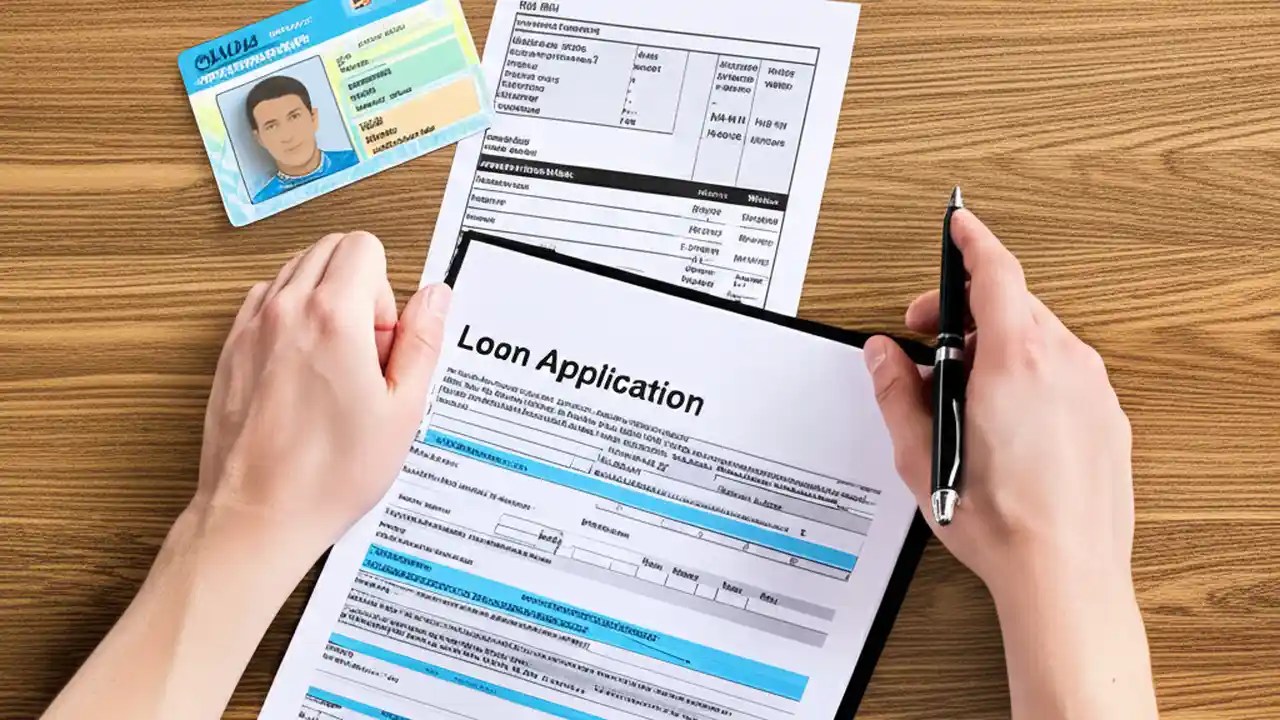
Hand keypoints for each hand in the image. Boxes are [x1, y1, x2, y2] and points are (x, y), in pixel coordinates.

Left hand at [42, 232, 451, 719]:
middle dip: (357, 287)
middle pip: (329, 249)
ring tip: (334, 364)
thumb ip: (423, 340)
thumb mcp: (402, 410)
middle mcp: (286, 311)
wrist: (259, 514)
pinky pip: (263, 302)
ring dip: (321, 299)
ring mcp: (251, 328)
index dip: (386, 291)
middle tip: (365, 351)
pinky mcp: (231, 349)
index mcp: (334, 318)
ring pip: (295, 272)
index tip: (383, 340)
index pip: (364, 246)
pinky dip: (288, 318)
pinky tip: (303, 371)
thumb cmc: (329, 475)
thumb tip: (436, 295)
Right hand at [864, 209, 1132, 594]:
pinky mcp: (1108, 417)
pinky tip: (1003, 414)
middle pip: (1012, 303)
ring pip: (1039, 337)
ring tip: (962, 389)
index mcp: (1016, 361)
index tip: (959, 225)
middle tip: (927, 338)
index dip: (972, 241)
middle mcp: (1064, 364)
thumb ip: (896, 392)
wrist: (1064, 574)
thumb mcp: (920, 454)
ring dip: (996, 343)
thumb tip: (882, 357)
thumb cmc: (1001, 522)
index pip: (996, 271)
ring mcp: (1093, 390)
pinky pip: (1064, 371)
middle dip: (964, 310)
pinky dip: (1029, 372)